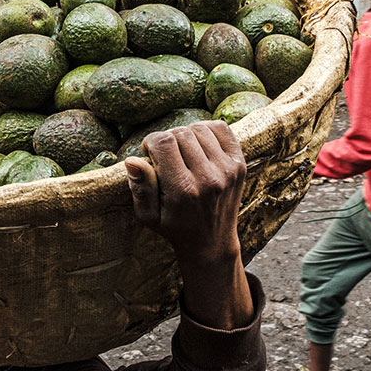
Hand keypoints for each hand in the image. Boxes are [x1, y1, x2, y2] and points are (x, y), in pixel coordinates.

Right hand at [125, 121, 245, 265]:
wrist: (212, 242)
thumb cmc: (175, 227)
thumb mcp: (148, 216)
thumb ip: (139, 188)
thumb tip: (131, 160)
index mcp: (183, 190)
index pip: (164, 142)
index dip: (151, 142)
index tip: (150, 154)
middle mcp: (208, 178)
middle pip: (180, 133)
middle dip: (166, 139)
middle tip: (164, 156)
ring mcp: (227, 170)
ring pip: (199, 129)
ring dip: (185, 135)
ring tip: (180, 151)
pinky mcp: (239, 164)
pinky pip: (221, 129)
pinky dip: (206, 129)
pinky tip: (197, 144)